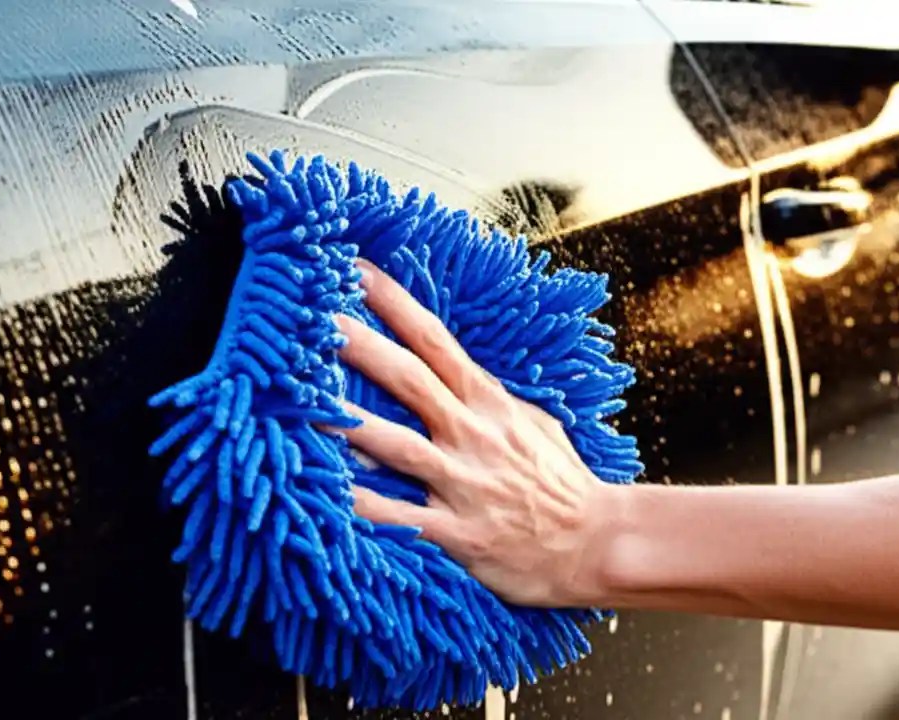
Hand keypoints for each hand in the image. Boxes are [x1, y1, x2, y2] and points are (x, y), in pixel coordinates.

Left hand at [335, 260, 620, 607]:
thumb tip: (458, 369)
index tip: (356, 269)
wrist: (597, 543)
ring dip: (348, 423)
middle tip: (312, 317)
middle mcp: (472, 434)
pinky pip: (401, 519)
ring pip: (397, 445)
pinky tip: (326, 497)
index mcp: (488, 402)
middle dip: (360, 345)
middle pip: (408, 379)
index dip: (394, 302)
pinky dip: (365, 508)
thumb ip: (490, 396)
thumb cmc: (562, 482)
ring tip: (301, 404)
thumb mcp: (532, 422)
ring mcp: (464, 483)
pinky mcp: (460, 533)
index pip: (435, 339)